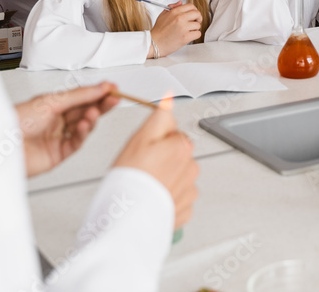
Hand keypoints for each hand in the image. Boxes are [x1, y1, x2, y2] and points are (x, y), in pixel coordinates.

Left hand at [15, 82, 119, 177]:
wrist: (0, 146)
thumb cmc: (15, 121)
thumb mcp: (50, 102)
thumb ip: (77, 96)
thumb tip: (99, 88)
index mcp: (52, 105)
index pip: (81, 98)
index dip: (97, 93)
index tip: (112, 88)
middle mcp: (56, 121)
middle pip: (85, 112)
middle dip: (100, 105)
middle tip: (114, 98)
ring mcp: (57, 138)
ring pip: (83, 128)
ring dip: (91, 119)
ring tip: (94, 113)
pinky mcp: (57, 155)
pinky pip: (76, 144)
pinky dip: (82, 135)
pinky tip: (84, 126)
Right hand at [113, 102, 198, 228]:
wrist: (127, 219)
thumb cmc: (130, 179)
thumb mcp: (140, 137)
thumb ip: (159, 116)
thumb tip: (170, 98)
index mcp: (182, 147)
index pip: (172, 133)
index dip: (155, 140)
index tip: (144, 150)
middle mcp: (191, 168)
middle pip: (177, 154)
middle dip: (162, 158)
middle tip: (141, 168)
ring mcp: (189, 190)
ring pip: (177, 176)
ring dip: (165, 178)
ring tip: (145, 185)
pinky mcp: (184, 210)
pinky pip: (176, 197)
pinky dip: (166, 198)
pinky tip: (151, 198)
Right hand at [150, 2, 202, 55]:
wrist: (155, 43)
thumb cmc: (158, 31)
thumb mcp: (163, 15)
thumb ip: (172, 7)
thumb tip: (180, 3)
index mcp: (175, 12)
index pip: (191, 6)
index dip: (194, 10)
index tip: (194, 14)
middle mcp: (180, 18)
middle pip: (197, 14)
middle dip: (198, 18)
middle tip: (196, 21)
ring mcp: (183, 28)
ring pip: (198, 25)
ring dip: (195, 28)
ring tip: (189, 30)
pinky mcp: (185, 37)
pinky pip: (198, 33)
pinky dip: (195, 35)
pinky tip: (190, 35)